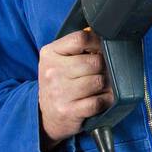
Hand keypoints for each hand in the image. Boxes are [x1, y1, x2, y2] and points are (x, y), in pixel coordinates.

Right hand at [38, 28, 113, 149]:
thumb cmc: (59, 82)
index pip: (80, 38)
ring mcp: (60, 92)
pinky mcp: (69, 110)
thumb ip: (77, 46)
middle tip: (100, 72)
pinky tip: (99, 98)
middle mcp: (52, 72)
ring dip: (105, 85)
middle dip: (103, 67)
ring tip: (99, 86)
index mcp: (50, 53)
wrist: (46, 114)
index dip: (97, 42)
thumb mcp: (59, 59)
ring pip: (99, 81)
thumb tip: (105, 37)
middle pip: (95, 62)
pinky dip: (105, 100)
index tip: (101, 49)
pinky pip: (99, 101)